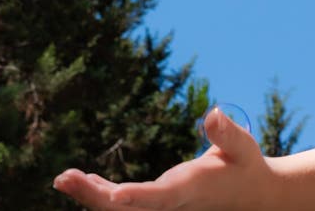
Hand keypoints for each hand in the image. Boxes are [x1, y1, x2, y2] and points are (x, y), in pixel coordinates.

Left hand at [53, 107, 278, 209]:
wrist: (252, 196)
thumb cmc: (246, 166)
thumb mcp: (243, 146)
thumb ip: (227, 133)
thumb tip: (212, 113)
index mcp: (191, 190)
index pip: (160, 197)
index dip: (136, 198)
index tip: (112, 196)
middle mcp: (172, 203)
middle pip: (128, 208)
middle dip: (94, 196)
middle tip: (63, 178)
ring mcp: (164, 205)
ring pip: (121, 208)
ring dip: (90, 193)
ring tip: (62, 179)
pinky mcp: (160, 201)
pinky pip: (126, 202)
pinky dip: (103, 192)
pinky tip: (86, 180)